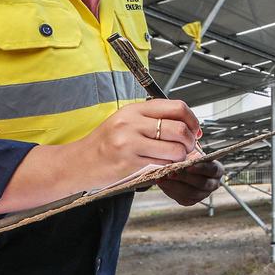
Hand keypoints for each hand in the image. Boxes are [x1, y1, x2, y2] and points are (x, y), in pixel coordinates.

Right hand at [72, 99, 201, 187]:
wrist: (79, 163)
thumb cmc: (106, 143)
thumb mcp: (126, 121)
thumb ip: (154, 119)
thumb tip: (188, 126)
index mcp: (134, 110)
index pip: (176, 108)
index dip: (192, 120)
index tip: (195, 129)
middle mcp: (131, 124)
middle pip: (179, 129)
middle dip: (190, 141)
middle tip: (188, 147)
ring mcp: (129, 144)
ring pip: (175, 149)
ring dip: (181, 156)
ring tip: (175, 158)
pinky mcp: (129, 164)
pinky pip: (162, 165)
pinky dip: (169, 167)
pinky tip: (162, 166)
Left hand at [159, 161, 223, 205]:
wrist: (186, 169)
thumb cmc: (191, 158)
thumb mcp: (193, 153)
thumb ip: (191, 155)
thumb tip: (180, 157)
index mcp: (217, 170)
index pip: (212, 170)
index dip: (201, 169)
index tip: (188, 166)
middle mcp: (213, 184)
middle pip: (201, 183)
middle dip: (185, 178)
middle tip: (171, 173)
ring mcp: (203, 194)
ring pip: (191, 193)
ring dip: (175, 186)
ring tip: (162, 179)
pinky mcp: (192, 201)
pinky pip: (182, 198)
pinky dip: (171, 191)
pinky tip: (162, 184)